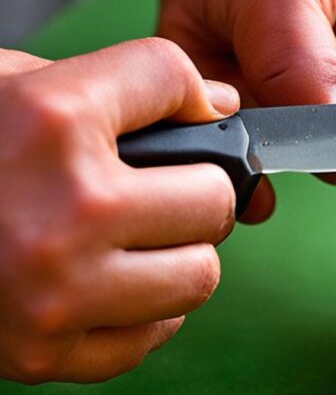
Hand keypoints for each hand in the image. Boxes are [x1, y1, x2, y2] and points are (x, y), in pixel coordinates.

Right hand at [0, 39, 238, 383]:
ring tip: (131, 238)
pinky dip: (142, 310)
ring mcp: (54, 293)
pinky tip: (105, 282)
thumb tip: (217, 105)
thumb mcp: (13, 83)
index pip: (174, 78)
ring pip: (199, 275)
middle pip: (213, 199)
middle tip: (159, 190)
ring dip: (177, 255)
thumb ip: (124, 83)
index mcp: (51, 122)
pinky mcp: (43, 356)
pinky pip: (152, 334)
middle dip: (194, 190)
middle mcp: (64, 211)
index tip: (182, 115)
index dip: (185, 94)